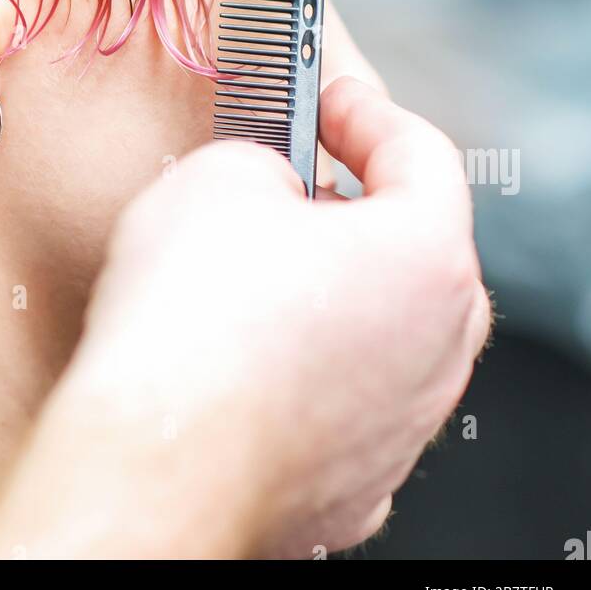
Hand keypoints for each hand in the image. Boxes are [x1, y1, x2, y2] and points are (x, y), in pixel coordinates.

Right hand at [0, 76, 489, 558]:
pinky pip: (344, 405)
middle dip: (356, 207)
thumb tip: (268, 186)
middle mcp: (437, 349)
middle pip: (415, 249)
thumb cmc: (193, 326)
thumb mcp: (220, 174)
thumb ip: (266, 160)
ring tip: (256, 274)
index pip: (422, 154)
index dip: (367, 112)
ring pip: (384, 333)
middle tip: (295, 183)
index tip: (330, 102)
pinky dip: (310, 374)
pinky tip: (251, 360)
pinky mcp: (355, 487)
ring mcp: (402, 427)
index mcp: (428, 258)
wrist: (152, 463)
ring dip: (335, 294)